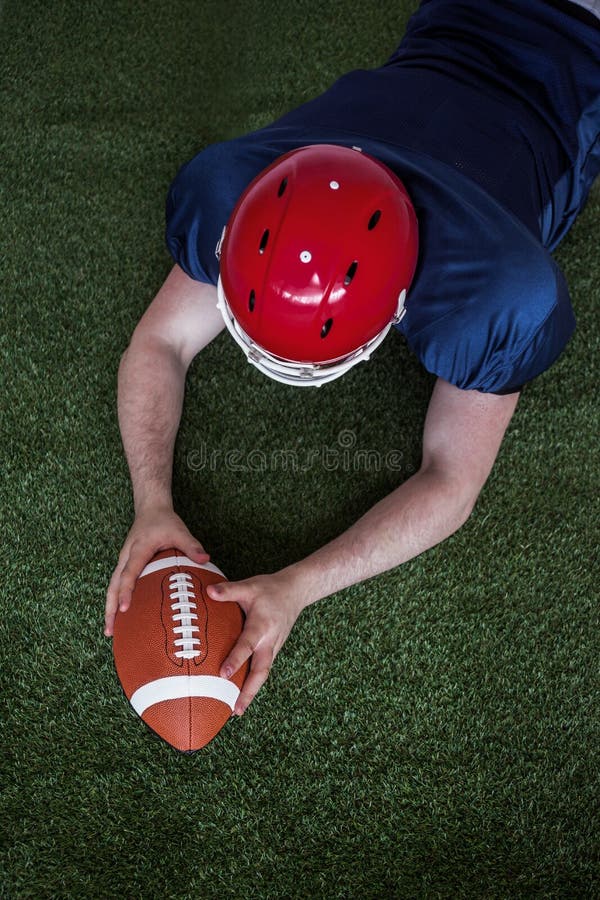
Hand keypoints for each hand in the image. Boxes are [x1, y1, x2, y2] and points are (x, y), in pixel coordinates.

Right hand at [104, 505, 208, 636]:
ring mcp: (123, 562)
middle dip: (111, 608)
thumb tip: (206, 559)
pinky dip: (115, 601)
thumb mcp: (180, 531)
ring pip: (112, 587)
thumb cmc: (165, 521)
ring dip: (110, 608)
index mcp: (138, 549)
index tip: (125, 609)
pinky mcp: (124, 565)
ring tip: (110, 631)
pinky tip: (119, 617)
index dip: (127, 591)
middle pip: (114, 586)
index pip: (130, 573)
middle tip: (111, 630)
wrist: (150, 510)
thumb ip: (192, 546)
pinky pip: (117, 585)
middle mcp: (126, 557)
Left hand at [206, 570, 304, 715]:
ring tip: (237, 710)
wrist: (296, 592)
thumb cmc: (270, 589)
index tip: (223, 674)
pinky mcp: (273, 650)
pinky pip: (263, 668)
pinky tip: (242, 693)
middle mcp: (269, 641)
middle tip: (236, 710)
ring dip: (251, 692)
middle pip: (261, 672)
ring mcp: (273, 647)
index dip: (235, 660)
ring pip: (263, 674)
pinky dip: (254, 682)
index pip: (247, 645)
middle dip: (249, 692)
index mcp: (262, 626)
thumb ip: (229, 590)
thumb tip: (208, 591)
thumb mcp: (250, 586)